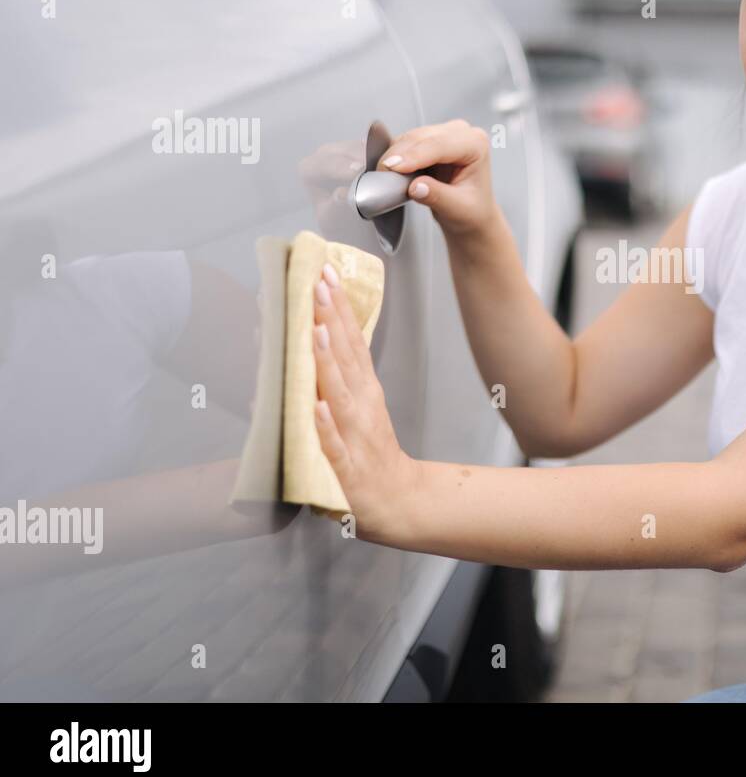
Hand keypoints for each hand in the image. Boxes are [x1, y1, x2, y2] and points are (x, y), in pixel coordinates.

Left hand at [311, 260, 416, 546]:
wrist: (400, 503)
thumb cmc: (372, 456)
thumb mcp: (358, 407)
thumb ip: (337, 377)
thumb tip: (314, 337)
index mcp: (363, 391)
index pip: (351, 340)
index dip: (338, 306)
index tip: (325, 272)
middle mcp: (362, 406)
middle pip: (346, 356)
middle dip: (331, 317)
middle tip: (318, 281)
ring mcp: (355, 436)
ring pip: (339, 393)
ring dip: (328, 361)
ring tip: (317, 329)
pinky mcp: (347, 469)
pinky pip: (334, 445)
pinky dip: (326, 426)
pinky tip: (318, 407)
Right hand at [377, 119, 496, 238]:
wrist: (472, 216)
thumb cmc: (473, 211)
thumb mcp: (458, 209)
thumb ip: (437, 196)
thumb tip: (415, 186)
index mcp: (476, 144)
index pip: (440, 145)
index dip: (414, 155)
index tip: (392, 167)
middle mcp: (461, 133)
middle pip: (421, 137)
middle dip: (399, 154)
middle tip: (382, 174)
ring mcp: (444, 134)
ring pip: (410, 138)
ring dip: (394, 154)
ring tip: (386, 176)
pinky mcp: (428, 140)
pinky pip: (404, 143)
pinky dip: (395, 155)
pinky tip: (391, 171)